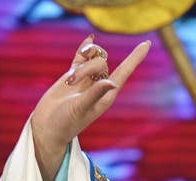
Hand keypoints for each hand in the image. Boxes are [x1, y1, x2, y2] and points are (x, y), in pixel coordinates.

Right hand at [30, 36, 150, 180]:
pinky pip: (81, 57)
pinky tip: (90, 38)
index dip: (135, 57)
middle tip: (72, 83)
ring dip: (81, 62)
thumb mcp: (81, 108)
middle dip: (87, 66)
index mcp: (106, 96)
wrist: (48, 126)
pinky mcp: (72, 75)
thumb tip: (113, 83)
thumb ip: (95, 94)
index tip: (147, 42)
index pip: (124, 72)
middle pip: (102, 62)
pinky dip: (85, 47)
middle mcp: (99, 86)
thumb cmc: (66, 122)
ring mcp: (86, 80)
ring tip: (69, 80)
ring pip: (92, 57)